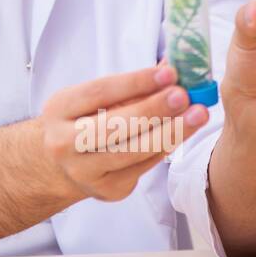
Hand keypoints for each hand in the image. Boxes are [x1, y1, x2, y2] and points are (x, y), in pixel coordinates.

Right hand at [39, 63, 208, 203]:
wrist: (59, 166)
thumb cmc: (82, 121)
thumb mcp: (91, 99)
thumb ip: (128, 86)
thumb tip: (169, 66)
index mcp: (58, 110)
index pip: (99, 92)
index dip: (135, 82)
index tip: (168, 72)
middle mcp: (64, 143)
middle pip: (115, 125)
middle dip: (155, 109)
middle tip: (185, 95)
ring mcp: (84, 171)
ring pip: (132, 151)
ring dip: (170, 131)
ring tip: (197, 114)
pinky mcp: (107, 190)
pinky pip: (143, 167)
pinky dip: (166, 147)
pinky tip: (183, 132)